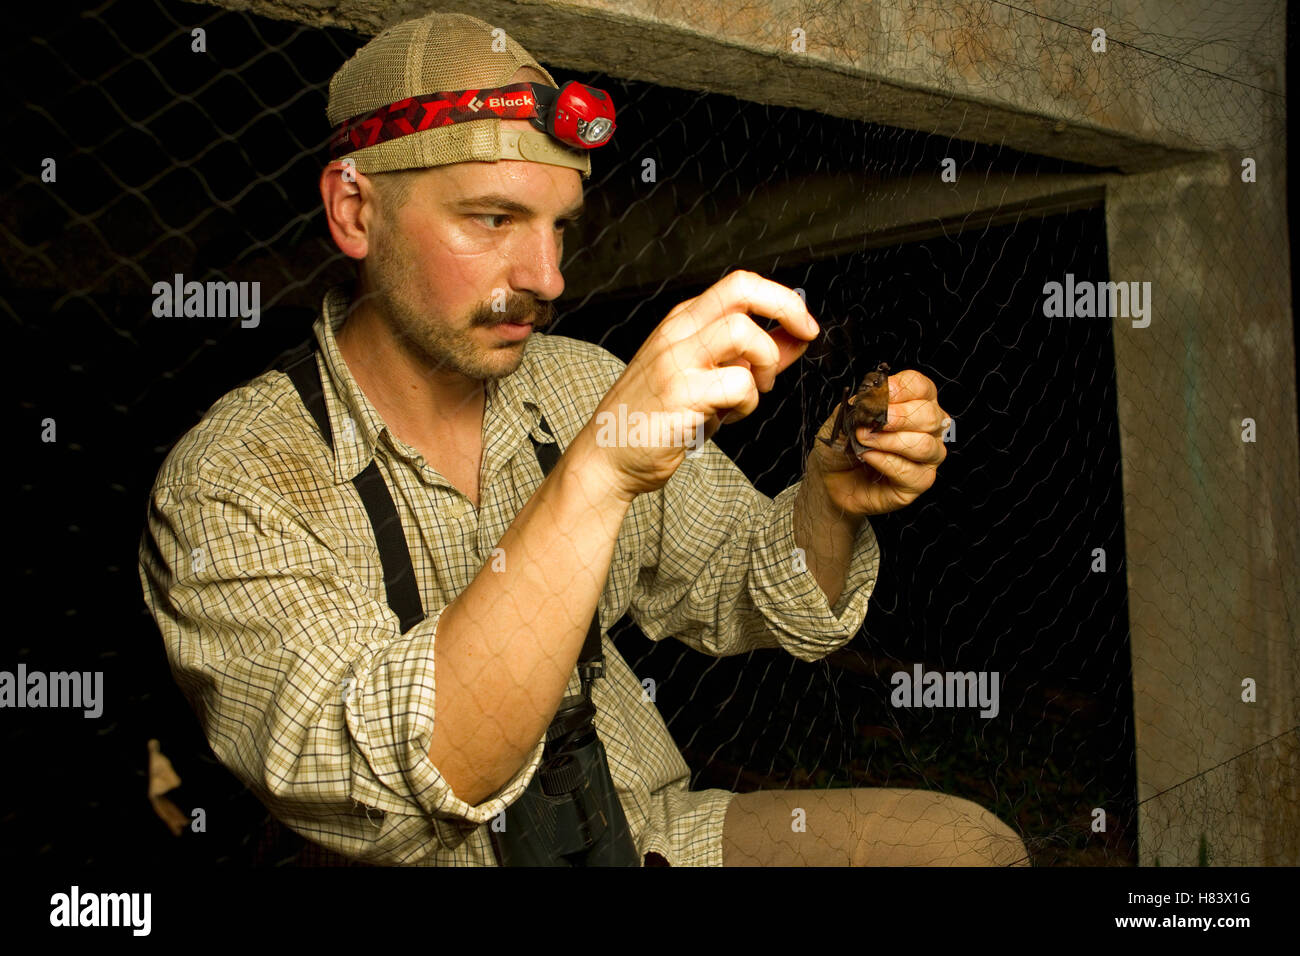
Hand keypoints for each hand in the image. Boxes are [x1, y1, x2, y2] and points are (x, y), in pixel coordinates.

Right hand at [580, 270, 818, 500]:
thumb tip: (796, 339)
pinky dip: (747, 404)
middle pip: (742, 289)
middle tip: (803, 337)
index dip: (782, 299)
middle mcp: (678, 332)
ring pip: (743, 332)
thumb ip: (750, 357)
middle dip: (786, 308)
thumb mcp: (707, 377)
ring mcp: (675, 360)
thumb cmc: (657, 418)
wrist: (608, 456)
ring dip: (765, 364)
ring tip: (753, 391)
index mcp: (683, 322)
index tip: (805, 326)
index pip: (740, 285)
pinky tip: (726, 416)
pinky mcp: (679, 393)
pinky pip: (738, 384)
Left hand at [807, 368, 948, 516]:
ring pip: (924, 445)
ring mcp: (928, 456)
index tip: (881, 392)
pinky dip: (885, 462)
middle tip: (872, 423)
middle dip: (899, 417)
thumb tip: (870, 400)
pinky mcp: (920, 481)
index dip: (902, 388)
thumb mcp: (844, 418)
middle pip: (930, 416)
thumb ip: (859, 407)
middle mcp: (928, 428)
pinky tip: (868, 457)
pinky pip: (911, 472)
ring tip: (864, 440)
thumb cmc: (844, 444)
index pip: (921, 387)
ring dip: (890, 441)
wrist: (831, 476)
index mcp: (914, 403)